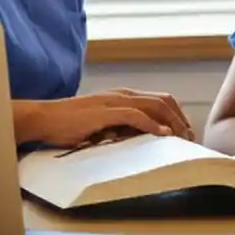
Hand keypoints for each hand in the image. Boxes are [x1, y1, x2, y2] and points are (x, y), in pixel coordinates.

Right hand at [17, 88, 193, 147]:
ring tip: (182, 138)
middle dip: (181, 119)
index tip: (185, 132)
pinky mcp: (105, 111)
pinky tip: (162, 135)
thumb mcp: (102, 125)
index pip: (160, 100)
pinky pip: (135, 116)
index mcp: (123, 96)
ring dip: (172, 122)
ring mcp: (114, 101)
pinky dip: (152, 125)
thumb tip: (138, 140)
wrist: (44, 118)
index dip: (176, 115)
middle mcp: (123, 94)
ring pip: (155, 106)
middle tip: (190, 138)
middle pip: (164, 101)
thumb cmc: (69, 125)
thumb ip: (120, 128)